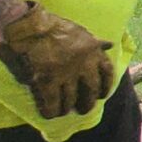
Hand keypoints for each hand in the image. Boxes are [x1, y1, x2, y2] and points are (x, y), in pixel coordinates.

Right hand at [0, 4, 114, 118]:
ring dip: (67, 108)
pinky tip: (49, 114)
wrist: (30, 26)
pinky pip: (52, 102)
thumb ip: (95, 42)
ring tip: (64, 111)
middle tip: (84, 108)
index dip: (106, 86)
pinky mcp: (48, 80)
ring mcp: (67, 74)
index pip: (107, 72)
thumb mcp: (81, 31)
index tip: (103, 94)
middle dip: (88, 102)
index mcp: (94, 51)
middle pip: (91, 90)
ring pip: (71, 99)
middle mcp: (84, 64)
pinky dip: (51, 110)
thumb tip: (110, 45)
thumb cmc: (54, 26)